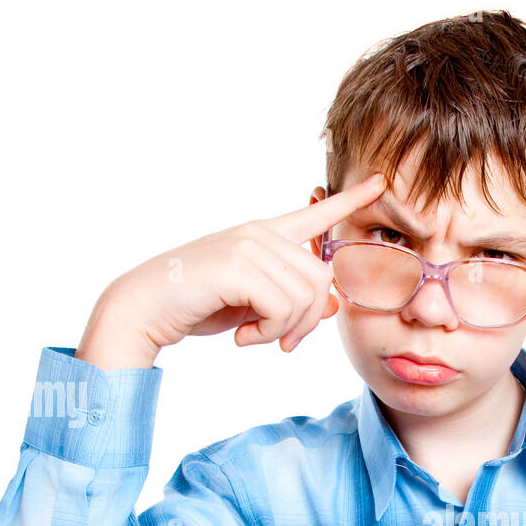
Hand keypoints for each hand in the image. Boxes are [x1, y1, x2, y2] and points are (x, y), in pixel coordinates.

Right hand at [76, 173, 385, 369]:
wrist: (144, 308)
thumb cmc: (197, 305)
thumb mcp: (254, 305)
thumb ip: (293, 300)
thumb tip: (334, 303)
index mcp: (265, 236)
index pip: (315, 215)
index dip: (350, 201)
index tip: (381, 182)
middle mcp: (261, 234)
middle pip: (322, 282)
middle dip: (307, 323)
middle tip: (281, 342)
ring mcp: (250, 246)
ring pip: (307, 299)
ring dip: (286, 332)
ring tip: (255, 337)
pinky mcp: (239, 265)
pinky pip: (284, 308)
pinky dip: (269, 334)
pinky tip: (243, 338)